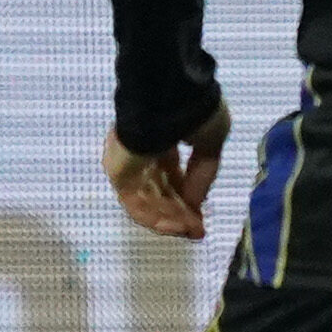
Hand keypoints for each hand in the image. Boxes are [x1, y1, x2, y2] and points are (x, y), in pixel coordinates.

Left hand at [104, 104, 229, 238]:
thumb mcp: (212, 142)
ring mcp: (129, 164)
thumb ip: (204, 176)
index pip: (173, 175)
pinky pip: (135, 203)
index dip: (189, 197)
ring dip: (169, 219)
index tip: (203, 217)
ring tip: (189, 231)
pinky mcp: (120, 173)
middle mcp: (143, 153)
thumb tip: (196, 205)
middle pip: (160, 192)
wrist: (169, 99)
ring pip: (148, 201)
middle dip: (180, 213)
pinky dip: (155, 218)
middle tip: (198, 231)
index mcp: (164, 139)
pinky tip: (176, 227)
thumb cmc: (193, 112)